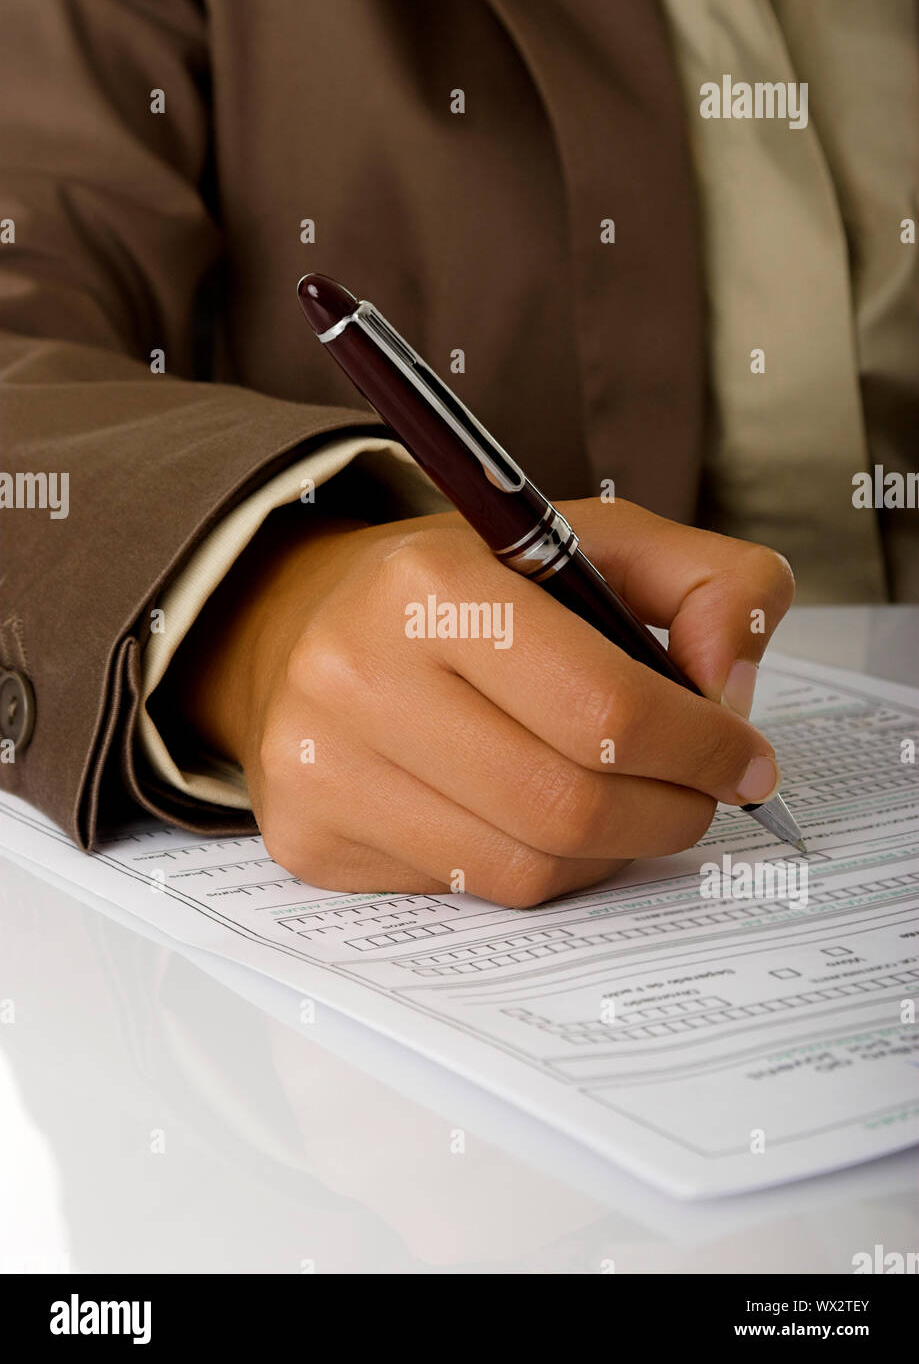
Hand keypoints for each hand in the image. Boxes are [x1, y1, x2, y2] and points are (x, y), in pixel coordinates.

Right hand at [184, 498, 793, 906]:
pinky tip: (538, 820)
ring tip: (627, 807)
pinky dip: (536, 868)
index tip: (744, 761)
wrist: (301, 623)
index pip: (604, 707)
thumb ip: (705, 582)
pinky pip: (469, 890)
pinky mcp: (309, 838)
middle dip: (669, 813)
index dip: (702, 748)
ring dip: (610, 852)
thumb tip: (732, 685)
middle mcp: (355, 675)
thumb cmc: (461, 588)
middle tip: (699, 796)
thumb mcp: (589, 543)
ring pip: (525, 869)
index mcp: (432, 585)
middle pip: (567, 805)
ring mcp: (320, 767)